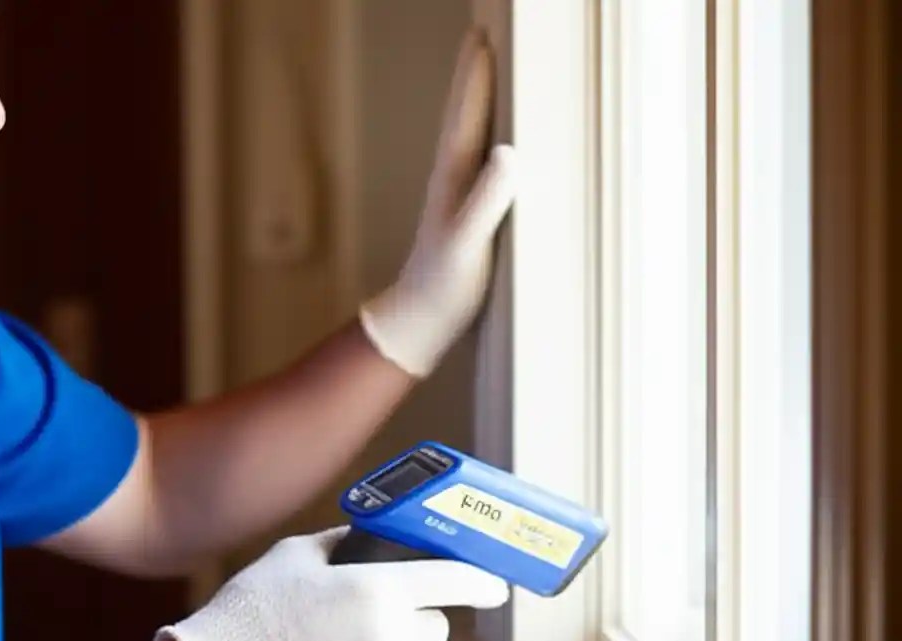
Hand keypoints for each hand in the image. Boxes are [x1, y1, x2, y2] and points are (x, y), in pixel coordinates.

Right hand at [155, 527, 508, 640]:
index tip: (496, 582)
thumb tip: (372, 534)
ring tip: (343, 635)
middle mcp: (385, 637)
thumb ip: (343, 543)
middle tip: (394, 604)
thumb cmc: (253, 608)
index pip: (454, 582)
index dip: (483, 581)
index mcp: (375, 590)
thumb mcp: (296, 556)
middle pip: (436, 630)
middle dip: (423, 616)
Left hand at [360, 30, 517, 376]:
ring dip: (479, 99)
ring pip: (471, 131)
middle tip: (481, 34)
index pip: (466, 115)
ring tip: (489, 70)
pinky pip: (482, 157)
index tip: (483, 38)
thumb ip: (487, 199)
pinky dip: (490, 133)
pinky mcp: (468, 210)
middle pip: (465, 112)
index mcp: (454, 177)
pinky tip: (500, 137)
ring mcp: (459, 193)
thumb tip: (508, 151)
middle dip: (473, 74)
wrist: (420, 318)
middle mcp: (453, 177)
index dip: (475, 77)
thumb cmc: (444, 284)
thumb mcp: (468, 242)